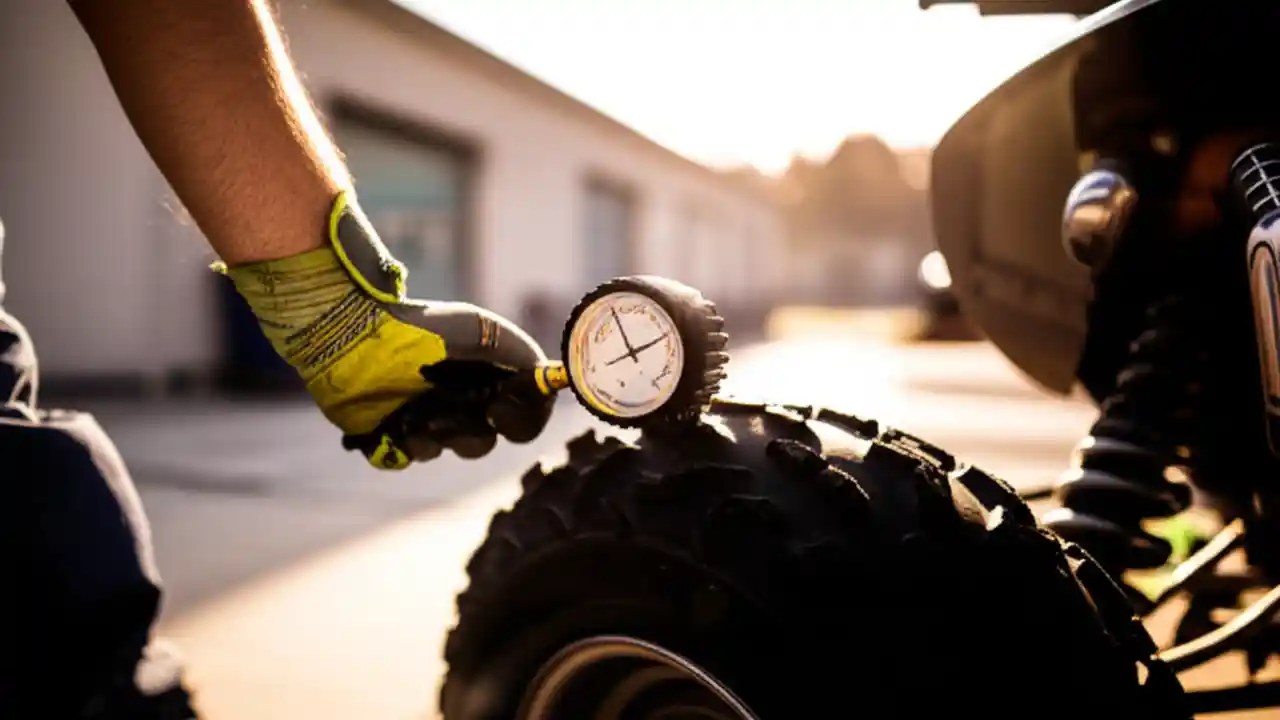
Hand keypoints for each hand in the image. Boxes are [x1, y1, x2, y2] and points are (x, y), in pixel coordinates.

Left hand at [221, 190, 554, 468]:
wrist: (357, 337)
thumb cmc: (423, 327)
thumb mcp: (481, 329)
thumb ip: (522, 354)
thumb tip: (548, 381)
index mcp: (489, 374)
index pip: (525, 411)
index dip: (522, 418)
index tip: (502, 409)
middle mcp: (464, 397)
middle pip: (493, 437)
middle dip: (476, 429)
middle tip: (455, 412)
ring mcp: (430, 417)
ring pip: (457, 449)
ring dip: (445, 436)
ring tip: (421, 417)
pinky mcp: (397, 433)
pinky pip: (417, 456)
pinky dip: (412, 444)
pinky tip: (399, 423)